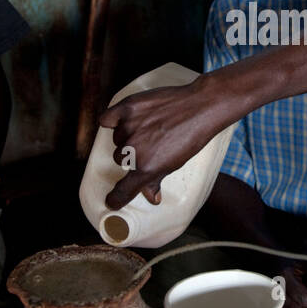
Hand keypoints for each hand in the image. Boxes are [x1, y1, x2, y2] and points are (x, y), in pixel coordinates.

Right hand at [99, 75, 233, 208]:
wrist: (200, 107)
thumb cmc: (190, 136)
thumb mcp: (175, 163)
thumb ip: (156, 180)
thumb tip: (151, 198)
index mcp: (146, 168)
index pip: (122, 192)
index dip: (116, 199)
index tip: (113, 200)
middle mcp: (134, 150)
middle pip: (118, 159)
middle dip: (130, 153)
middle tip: (148, 143)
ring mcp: (130, 128)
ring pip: (115, 138)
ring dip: (126, 134)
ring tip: (147, 127)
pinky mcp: (127, 108)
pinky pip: (107, 119)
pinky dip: (113, 119)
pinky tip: (127, 118)